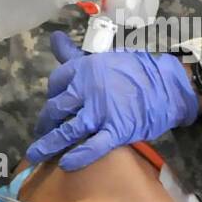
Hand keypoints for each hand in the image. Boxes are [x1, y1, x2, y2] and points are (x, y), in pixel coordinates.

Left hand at [24, 31, 198, 171]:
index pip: (56, 82)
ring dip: (49, 144)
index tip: (52, 103)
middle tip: (41, 132)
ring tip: (35, 155)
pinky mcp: (115, 130)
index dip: (52, 94)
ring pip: (67, 130)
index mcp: (82, 69)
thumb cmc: (135, 69)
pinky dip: (78, 156)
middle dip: (45, 122)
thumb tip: (54, 37)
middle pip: (56, 109)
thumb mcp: (101, 57)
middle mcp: (86, 90)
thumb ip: (74, 53)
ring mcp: (100, 112)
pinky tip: (66, 164)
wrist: (167, 83)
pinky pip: (92, 146)